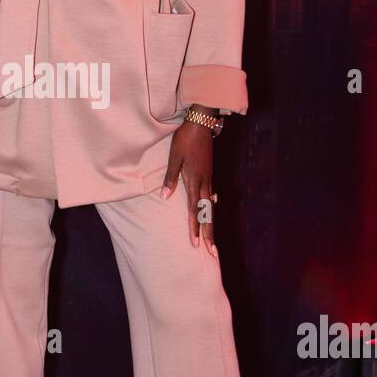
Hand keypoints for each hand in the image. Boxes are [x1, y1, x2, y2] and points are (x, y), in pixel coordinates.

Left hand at [160, 120, 216, 252]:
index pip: (194, 211)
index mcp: (194, 181)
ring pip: (211, 208)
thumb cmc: (185, 140)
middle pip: (208, 214)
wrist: (201, 124)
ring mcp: (209, 179)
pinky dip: (212, 210)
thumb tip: (164, 197)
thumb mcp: (174, 157)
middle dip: (209, 234)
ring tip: (213, 240)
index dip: (195, 229)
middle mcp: (204, 184)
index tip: (195, 245)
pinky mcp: (210, 175)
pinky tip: (211, 214)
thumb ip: (170, 178)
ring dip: (212, 225)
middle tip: (213, 252)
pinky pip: (212, 198)